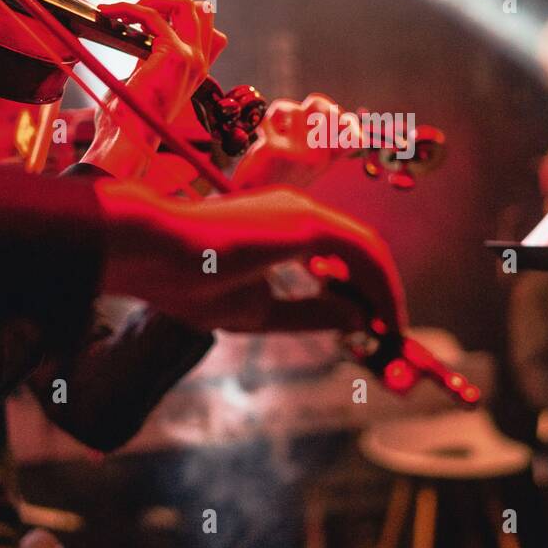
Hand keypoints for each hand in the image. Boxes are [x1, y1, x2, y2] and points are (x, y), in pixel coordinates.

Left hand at [81, 0, 226, 178]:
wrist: (128, 138)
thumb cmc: (128, 117)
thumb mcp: (144, 81)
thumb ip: (150, 59)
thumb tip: (137, 35)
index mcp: (197, 71)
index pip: (209, 29)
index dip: (180, 16)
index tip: (147, 21)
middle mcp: (200, 63)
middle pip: (200, 10)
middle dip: (165, 2)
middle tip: (133, 14)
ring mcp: (192, 58)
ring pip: (183, 4)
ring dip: (149, 1)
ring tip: (120, 11)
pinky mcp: (175, 55)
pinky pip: (153, 15)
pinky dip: (127, 9)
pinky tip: (109, 13)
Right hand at [97, 181, 406, 335]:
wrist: (154, 254)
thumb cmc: (190, 282)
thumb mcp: (259, 312)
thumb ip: (308, 313)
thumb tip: (358, 320)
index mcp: (281, 228)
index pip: (336, 257)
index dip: (359, 292)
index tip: (371, 328)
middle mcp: (298, 212)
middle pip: (358, 251)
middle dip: (381, 293)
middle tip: (393, 335)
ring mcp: (304, 212)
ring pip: (366, 250)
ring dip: (385, 292)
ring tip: (392, 333)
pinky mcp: (308, 222)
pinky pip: (363, 252)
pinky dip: (381, 286)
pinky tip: (383, 320)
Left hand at [232, 93, 354, 189]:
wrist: (254, 197)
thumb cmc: (279, 175)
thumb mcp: (307, 161)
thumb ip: (321, 138)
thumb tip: (329, 108)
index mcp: (327, 160)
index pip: (353, 135)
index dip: (346, 121)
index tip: (333, 119)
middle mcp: (317, 157)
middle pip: (323, 107)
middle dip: (312, 104)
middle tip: (300, 114)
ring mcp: (297, 153)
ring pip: (293, 109)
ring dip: (281, 111)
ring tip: (276, 125)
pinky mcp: (274, 150)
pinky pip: (270, 118)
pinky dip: (264, 122)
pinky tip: (262, 136)